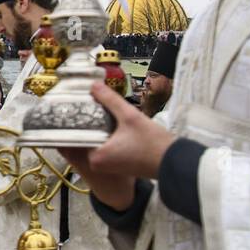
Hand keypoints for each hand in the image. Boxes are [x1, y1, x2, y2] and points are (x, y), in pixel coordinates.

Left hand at [59, 82, 174, 209]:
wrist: (174, 162)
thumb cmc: (153, 143)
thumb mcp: (130, 116)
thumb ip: (109, 100)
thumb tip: (93, 84)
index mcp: (95, 156)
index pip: (76, 132)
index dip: (76, 115)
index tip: (75, 100)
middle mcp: (96, 163)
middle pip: (85, 134)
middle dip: (87, 117)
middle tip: (85, 98)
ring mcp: (105, 164)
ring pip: (95, 138)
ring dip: (97, 124)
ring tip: (96, 105)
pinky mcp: (115, 163)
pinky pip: (103, 144)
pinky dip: (105, 132)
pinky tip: (109, 118)